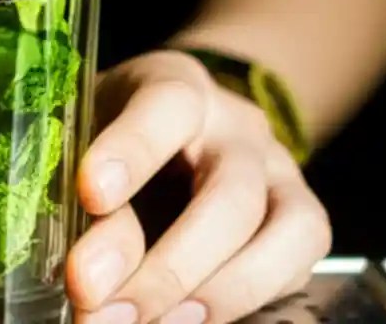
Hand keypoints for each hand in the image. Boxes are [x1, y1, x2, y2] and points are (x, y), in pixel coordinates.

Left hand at [66, 51, 331, 323]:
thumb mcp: (83, 143)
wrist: (169, 135)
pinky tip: (182, 319)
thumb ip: (86, 199)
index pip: (168, 104)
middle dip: (166, 264)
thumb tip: (92, 276)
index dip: (133, 149)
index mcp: (174, 84)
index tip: (91, 195)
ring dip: (217, 293)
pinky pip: (298, 263)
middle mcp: (237, 126)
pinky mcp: (302, 220)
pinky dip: (243, 302)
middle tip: (95, 301)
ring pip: (286, 230)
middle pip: (230, 192)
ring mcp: (279, 171)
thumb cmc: (108, 136)